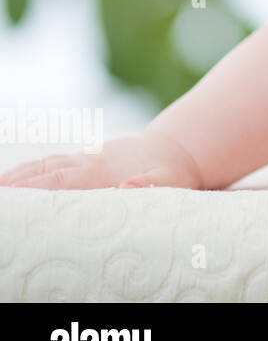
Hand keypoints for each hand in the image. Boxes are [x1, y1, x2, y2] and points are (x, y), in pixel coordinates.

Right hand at [0, 132, 204, 189]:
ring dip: (20, 174)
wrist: (178, 148)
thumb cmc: (174, 170)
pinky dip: (33, 169)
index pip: (62, 179)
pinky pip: (54, 163)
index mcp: (105, 169)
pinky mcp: (88, 160)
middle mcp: (91, 161)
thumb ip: (152, 184)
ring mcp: (88, 158)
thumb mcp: (171, 180)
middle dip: (18, 181)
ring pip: (47, 163)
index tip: (10, 192)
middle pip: (46, 170)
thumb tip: (127, 185)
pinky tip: (18, 177)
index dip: (35, 186)